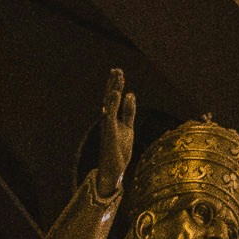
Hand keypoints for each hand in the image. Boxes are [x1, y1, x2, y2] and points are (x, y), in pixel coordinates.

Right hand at [84, 68, 134, 208]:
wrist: (114, 169)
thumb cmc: (119, 150)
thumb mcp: (128, 127)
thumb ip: (129, 112)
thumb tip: (131, 94)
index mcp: (112, 118)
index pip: (113, 97)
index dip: (115, 84)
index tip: (118, 71)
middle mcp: (107, 120)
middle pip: (109, 97)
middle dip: (113, 83)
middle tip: (117, 69)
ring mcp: (107, 125)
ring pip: (109, 104)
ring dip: (113, 89)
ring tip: (118, 77)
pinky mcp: (109, 132)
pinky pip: (110, 115)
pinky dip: (113, 103)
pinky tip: (116, 93)